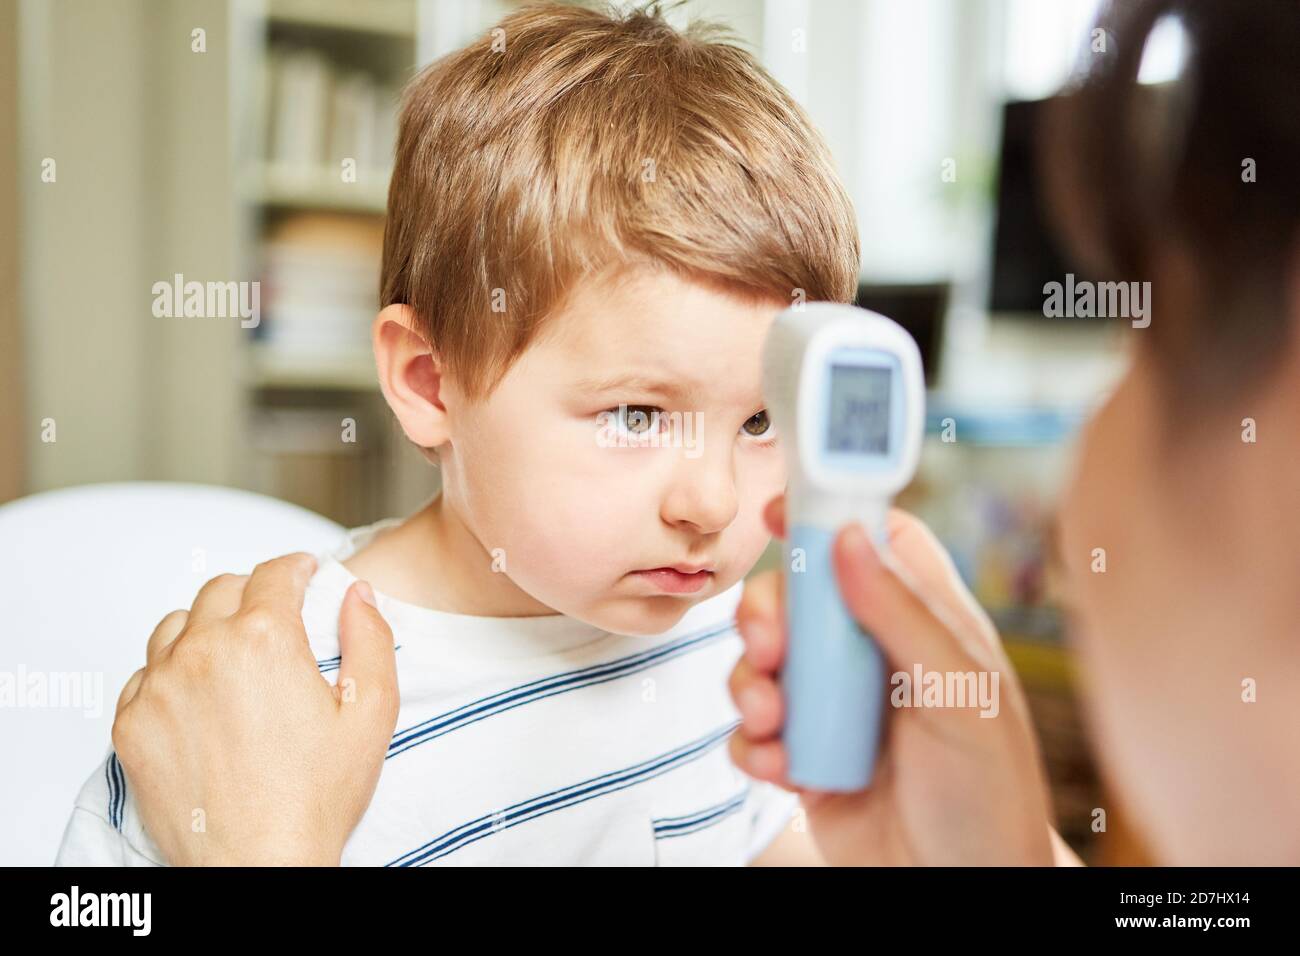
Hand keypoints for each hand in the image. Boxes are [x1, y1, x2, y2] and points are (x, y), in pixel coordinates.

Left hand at [112, 554, 398, 865]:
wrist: (258, 865)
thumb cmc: (315, 798)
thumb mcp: (372, 714)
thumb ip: (371, 638)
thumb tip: (356, 594)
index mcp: (265, 639)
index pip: (274, 572)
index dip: (296, 568)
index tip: (304, 575)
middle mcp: (204, 652)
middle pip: (221, 589)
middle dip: (253, 594)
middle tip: (274, 618)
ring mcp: (159, 687)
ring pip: (177, 626)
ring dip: (207, 628)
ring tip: (233, 657)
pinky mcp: (131, 724)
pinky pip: (144, 675)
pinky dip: (171, 674)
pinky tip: (200, 699)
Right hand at [729, 498, 1055, 865]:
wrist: (959, 892)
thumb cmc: (988, 795)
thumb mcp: (960, 696)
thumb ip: (903, 614)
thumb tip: (850, 538)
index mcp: (926, 624)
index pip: (876, 544)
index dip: (830, 517)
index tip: (782, 509)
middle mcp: (873, 656)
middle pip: (799, 597)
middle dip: (768, 614)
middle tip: (768, 643)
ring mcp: (834, 706)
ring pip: (763, 660)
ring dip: (750, 682)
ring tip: (770, 718)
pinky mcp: (802, 755)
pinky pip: (751, 730)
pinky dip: (751, 743)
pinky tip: (778, 764)